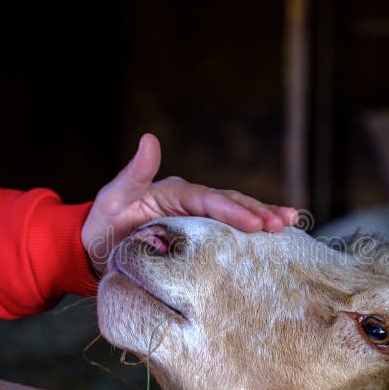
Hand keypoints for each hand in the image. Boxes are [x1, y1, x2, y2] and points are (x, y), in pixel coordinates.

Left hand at [82, 133, 298, 271]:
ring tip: (291, 223)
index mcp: (175, 192)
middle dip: (258, 212)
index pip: (209, 199)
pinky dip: (254, 234)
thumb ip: (134, 173)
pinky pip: (231, 233)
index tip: (255, 225)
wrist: (97, 251)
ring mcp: (198, 217)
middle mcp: (192, 201)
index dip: (233, 210)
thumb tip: (150, 138)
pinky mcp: (201, 235)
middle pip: (231, 203)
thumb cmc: (103, 226)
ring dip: (264, 218)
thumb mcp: (112, 199)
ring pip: (237, 215)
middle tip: (282, 224)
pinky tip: (278, 238)